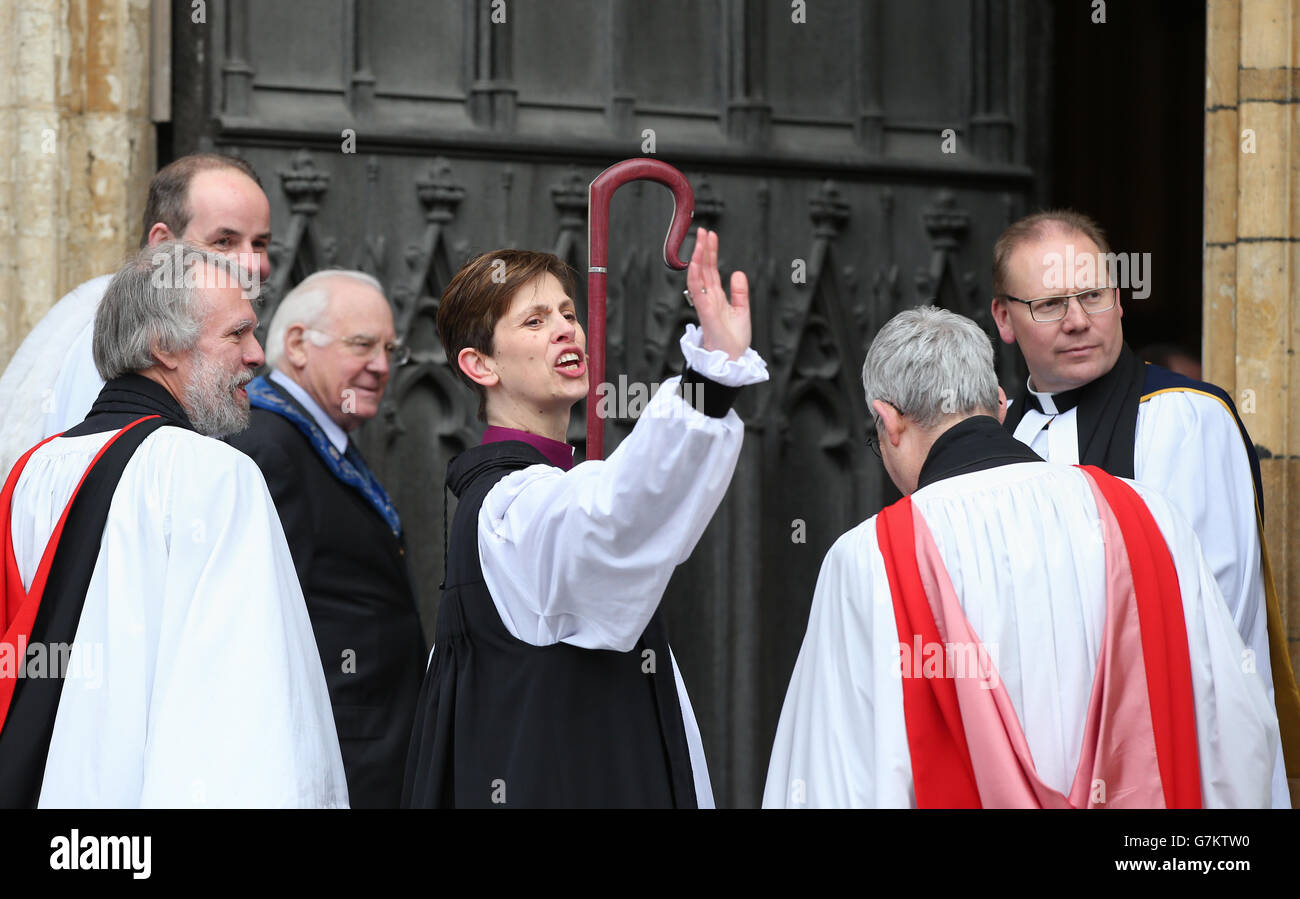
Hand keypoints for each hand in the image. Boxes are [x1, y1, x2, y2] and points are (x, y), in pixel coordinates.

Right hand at [685, 227, 750, 360]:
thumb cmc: (734, 341)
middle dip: (704, 249)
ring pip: (698, 276)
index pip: (711, 271)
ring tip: (701, 239)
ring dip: (699, 257)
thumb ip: (739, 292)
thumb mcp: (742, 311)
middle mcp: (708, 299)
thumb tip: (737, 272)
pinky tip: (697, 261)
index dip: (711, 253)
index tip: (711, 237)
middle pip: (704, 269)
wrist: (732, 360)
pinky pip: (697, 290)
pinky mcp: (705, 311)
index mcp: (716, 298)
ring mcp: (705, 304)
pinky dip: (696, 275)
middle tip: (705, 231)